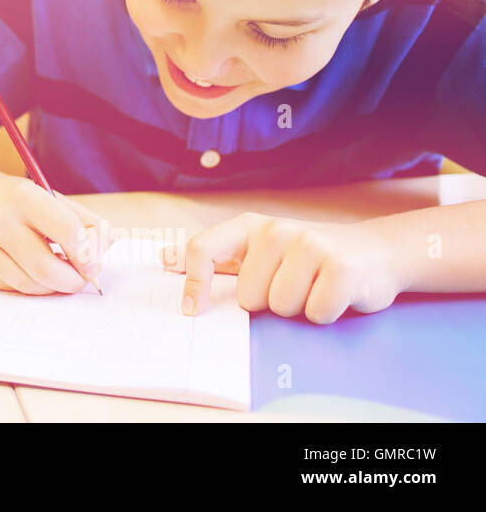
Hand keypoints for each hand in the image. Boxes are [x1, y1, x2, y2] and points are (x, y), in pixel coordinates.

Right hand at [0, 176, 110, 293]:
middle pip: (47, 268)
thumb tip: (106, 248)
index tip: (95, 264)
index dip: (88, 253)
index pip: (67, 231)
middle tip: (83, 279)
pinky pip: (16, 289)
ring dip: (55, 286)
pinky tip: (35, 271)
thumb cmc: (21, 202)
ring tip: (61, 272)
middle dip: (74, 280)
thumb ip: (85, 221)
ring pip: (31, 285)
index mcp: (21, 197)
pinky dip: (34, 286)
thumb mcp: (51, 198)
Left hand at [162, 213, 402, 322]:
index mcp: (252, 226)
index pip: (204, 249)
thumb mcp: (259, 250)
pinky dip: (324, 315)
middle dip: (268, 304)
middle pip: (248, 297)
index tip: (193, 310)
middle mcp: (278, 230)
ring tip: (313, 289)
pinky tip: (335, 295)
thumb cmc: (306, 259)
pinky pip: (314, 314)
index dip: (194, 283)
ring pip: (280, 308)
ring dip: (298, 310)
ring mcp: (311, 246)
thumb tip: (165, 258)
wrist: (374, 253)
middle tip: (292, 287)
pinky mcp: (342, 269)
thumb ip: (216, 256)